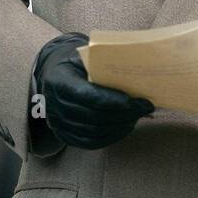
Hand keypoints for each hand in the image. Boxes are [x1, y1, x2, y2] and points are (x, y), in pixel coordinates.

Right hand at [35, 33, 153, 149]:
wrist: (54, 74)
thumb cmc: (75, 63)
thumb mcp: (85, 55)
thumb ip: (103, 63)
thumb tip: (134, 71)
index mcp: (59, 80)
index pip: (89, 95)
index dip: (114, 101)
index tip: (136, 102)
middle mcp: (54, 104)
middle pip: (93, 116)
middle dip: (123, 115)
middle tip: (144, 109)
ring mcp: (57, 122)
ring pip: (93, 132)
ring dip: (119, 127)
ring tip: (136, 116)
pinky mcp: (63, 134)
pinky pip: (88, 142)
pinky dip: (109, 137)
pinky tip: (123, 127)